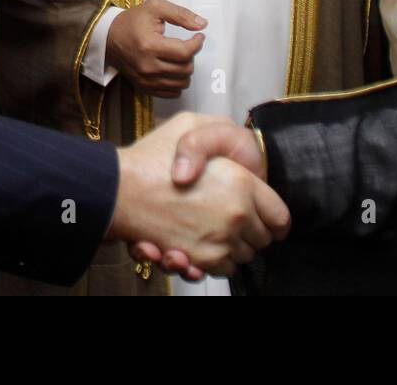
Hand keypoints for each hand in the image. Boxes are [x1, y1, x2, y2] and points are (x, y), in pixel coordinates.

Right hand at [106, 0, 205, 97]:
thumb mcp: (155, 8)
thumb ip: (181, 14)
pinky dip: (177, 82)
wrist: (108, 37)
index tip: (199, 36)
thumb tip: (202, 24)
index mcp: (150, 45)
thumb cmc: (131, 21)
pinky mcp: (144, 87)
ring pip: (181, 83)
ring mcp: (145, 79)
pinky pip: (171, 93)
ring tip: (179, 56)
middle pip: (185, 69)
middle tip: (187, 45)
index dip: (197, 44)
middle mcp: (147, 66)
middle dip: (192, 56)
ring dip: (186, 69)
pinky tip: (173, 69)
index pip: (185, 52)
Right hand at [108, 113, 288, 279]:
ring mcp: (219, 242)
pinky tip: (198, 245)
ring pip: (242, 257)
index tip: (266, 218)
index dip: (273, 217)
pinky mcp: (199, 261)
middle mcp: (236, 217)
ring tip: (212, 229)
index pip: (280, 216)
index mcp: (242, 184)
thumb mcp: (191, 125)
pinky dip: (213, 262)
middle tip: (231, 217)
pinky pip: (221, 270)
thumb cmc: (152, 157)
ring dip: (232, 248)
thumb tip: (236, 168)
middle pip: (262, 240)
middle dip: (252, 232)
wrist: (117, 189)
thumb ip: (217, 136)